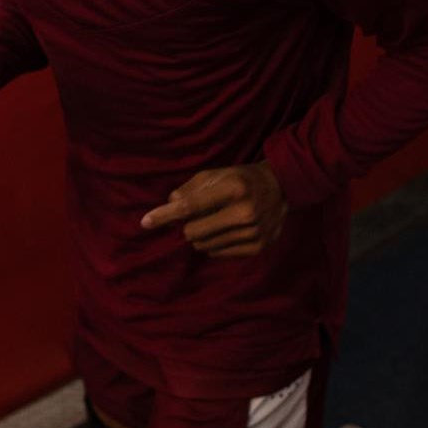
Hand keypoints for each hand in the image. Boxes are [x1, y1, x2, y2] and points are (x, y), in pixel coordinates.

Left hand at [140, 162, 287, 257]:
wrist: (282, 188)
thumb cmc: (242, 179)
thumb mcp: (217, 174)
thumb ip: (190, 188)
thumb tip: (169, 205)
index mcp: (232, 189)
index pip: (190, 206)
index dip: (165, 215)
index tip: (145, 222)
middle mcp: (244, 212)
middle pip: (193, 232)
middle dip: (188, 226)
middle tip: (199, 215)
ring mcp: (253, 232)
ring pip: (204, 246)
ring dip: (201, 236)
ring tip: (216, 221)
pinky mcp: (258, 247)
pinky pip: (218, 254)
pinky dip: (215, 244)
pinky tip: (226, 231)